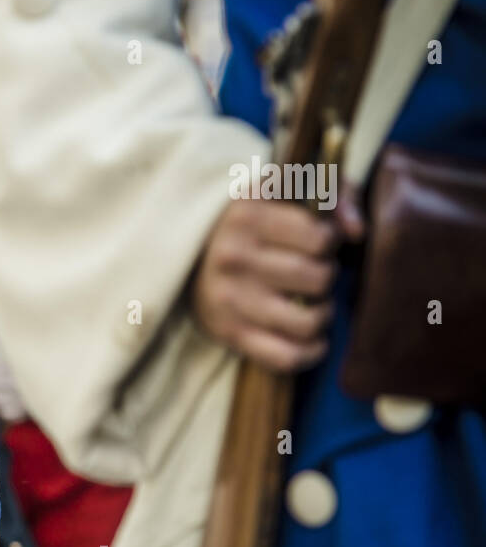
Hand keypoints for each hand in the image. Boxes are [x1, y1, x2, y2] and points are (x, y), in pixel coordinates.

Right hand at [191, 197, 348, 373]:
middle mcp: (233, 256)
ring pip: (308, 321)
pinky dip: (310, 352)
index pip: (319, 238)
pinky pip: (287, 357)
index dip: (329, 242)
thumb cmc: (252, 222)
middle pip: (318, 279)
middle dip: (326, 277)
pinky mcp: (229, 333)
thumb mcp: (285, 189)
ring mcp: (229, 298)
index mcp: (247, 215)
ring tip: (314, 304)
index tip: (317, 243)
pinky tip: (312, 339)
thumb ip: (334, 192)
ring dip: (322, 314)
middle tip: (314, 273)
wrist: (189, 258)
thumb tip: (356, 233)